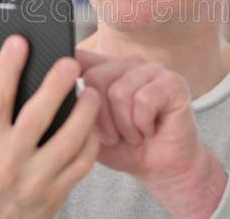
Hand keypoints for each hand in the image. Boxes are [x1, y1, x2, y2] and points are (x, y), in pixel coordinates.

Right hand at [0, 35, 100, 218]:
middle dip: (54, 87)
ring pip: (67, 142)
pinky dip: (91, 140)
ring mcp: (34, 180)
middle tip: (70, 62)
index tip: (20, 41)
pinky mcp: (57, 192)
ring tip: (92, 92)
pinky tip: (93, 122)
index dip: (8, 68)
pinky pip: (81, 163)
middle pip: (36, 118)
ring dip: (84, 113)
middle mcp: (7, 162)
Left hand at [76, 50, 226, 218]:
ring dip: (125, 126)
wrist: (160, 170)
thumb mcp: (88, 129)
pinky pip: (144, 100)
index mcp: (108, 68)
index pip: (80, 59)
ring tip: (134, 135)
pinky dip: (143, 125)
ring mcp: (154, 70)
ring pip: (120, 92)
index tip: (72, 103)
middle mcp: (130, 63)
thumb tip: (56, 88)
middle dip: (101, 119)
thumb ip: (73, 106)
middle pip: (96, 78)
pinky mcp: (174, 83)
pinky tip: (150, 131)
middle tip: (114, 137)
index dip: (71, 80)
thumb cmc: (125, 149)